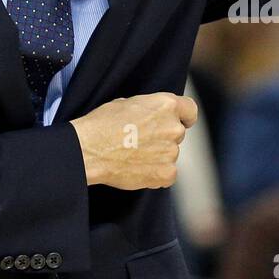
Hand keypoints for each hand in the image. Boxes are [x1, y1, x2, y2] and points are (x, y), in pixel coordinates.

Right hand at [68, 92, 197, 189]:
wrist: (88, 150)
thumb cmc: (101, 124)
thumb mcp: (127, 103)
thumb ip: (149, 110)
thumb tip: (153, 118)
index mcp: (166, 105)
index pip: (190, 110)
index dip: (184, 117)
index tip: (180, 122)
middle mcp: (174, 128)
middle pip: (177, 133)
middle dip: (163, 138)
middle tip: (140, 142)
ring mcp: (172, 152)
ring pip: (170, 154)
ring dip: (157, 156)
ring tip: (132, 157)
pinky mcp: (166, 173)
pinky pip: (167, 174)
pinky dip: (156, 174)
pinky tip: (137, 170)